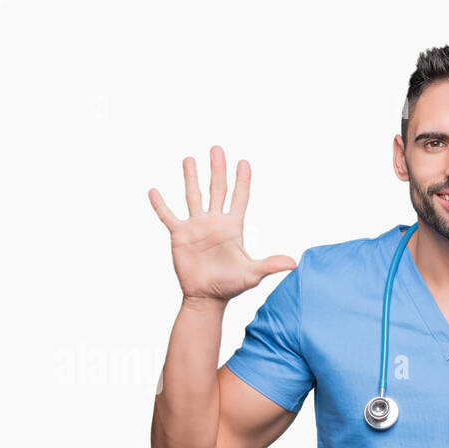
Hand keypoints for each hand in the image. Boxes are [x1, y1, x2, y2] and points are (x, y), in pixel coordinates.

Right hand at [148, 145, 294, 303]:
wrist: (207, 297)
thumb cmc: (230, 286)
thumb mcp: (252, 274)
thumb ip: (270, 265)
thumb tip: (293, 263)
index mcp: (233, 228)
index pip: (239, 198)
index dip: (242, 181)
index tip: (244, 162)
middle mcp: (214, 223)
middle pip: (217, 190)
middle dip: (218, 169)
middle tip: (217, 149)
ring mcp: (196, 227)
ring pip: (193, 196)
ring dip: (191, 178)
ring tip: (189, 159)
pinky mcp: (180, 236)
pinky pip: (168, 216)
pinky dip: (161, 205)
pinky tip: (154, 191)